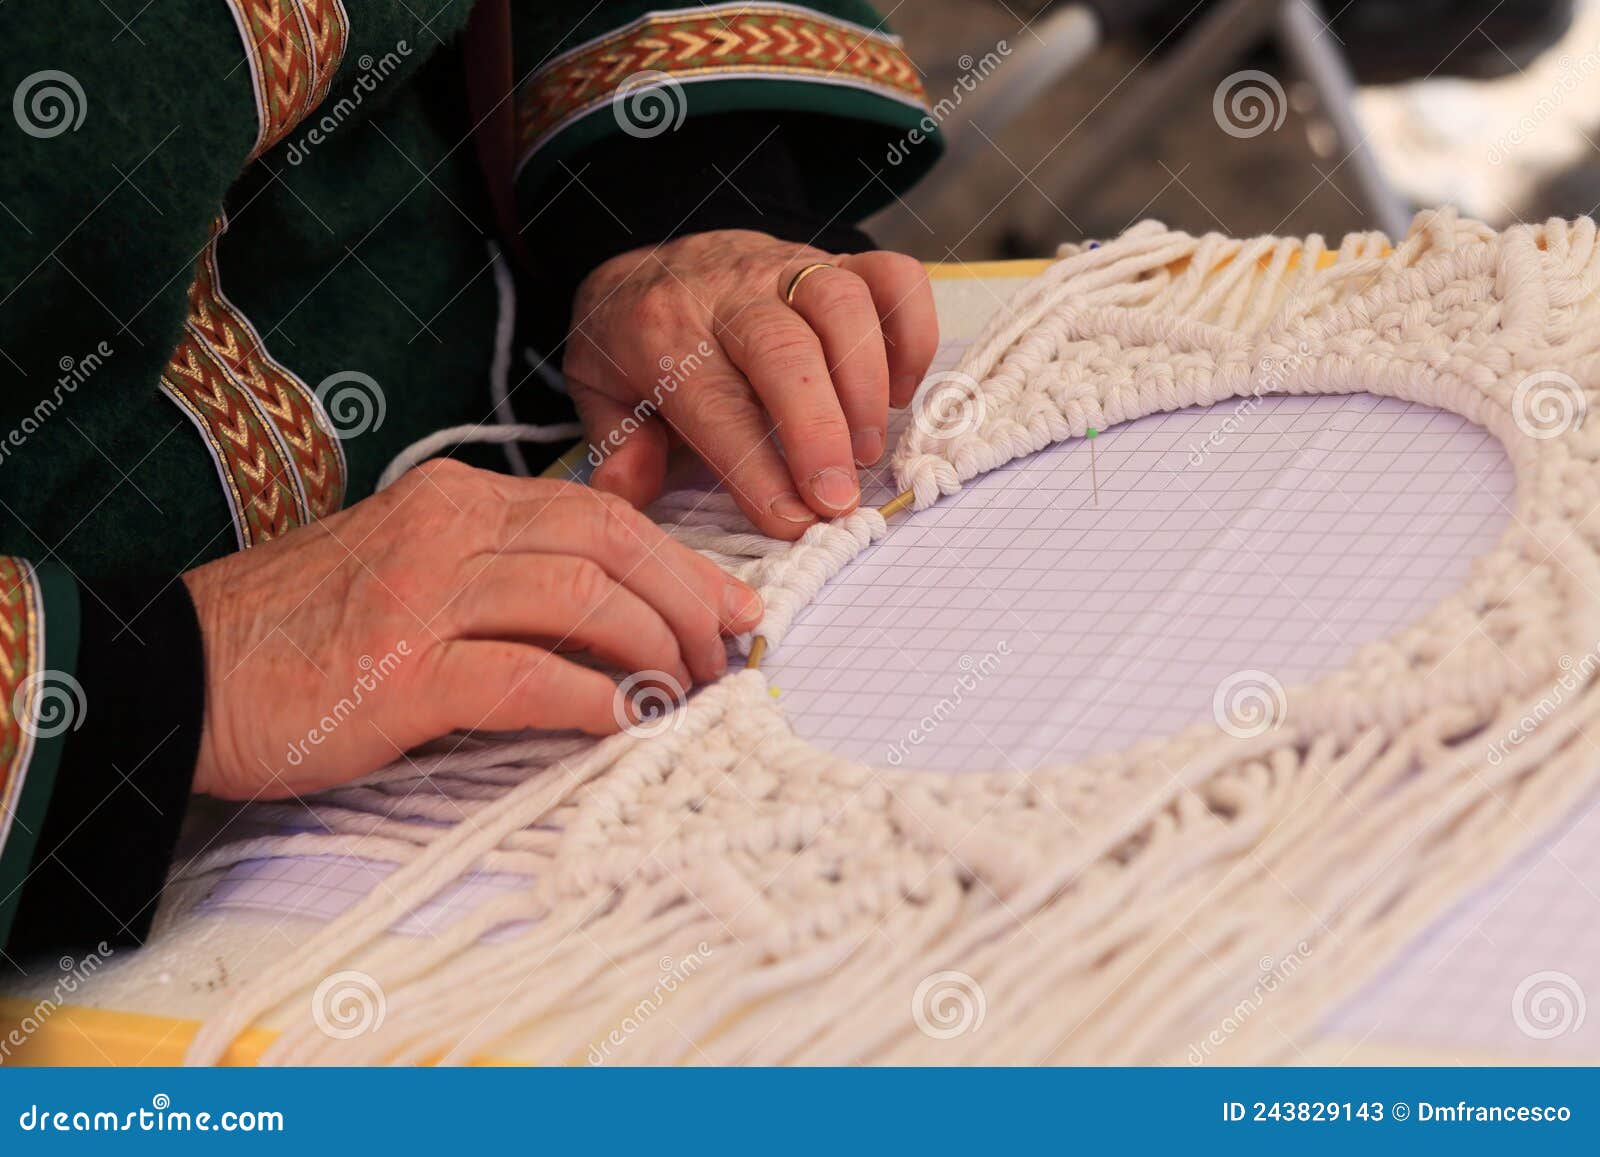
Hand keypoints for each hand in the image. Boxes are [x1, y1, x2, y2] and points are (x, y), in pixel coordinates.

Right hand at [181, 461, 760, 800]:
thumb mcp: (411, 574)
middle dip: (689, 601)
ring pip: (585, 600)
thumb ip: (503, 579)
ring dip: (656, 652)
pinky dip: (596, 702)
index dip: (682, 562)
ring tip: (686, 695)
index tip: (732, 607)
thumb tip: (616, 625)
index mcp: (454, 500)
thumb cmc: (304, 634)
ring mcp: (423, 595)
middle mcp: (446, 529)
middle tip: (726, 656)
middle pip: (610, 544)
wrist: (180, 672)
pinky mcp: (401, 670)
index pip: (600, 514)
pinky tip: (625, 724)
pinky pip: (531, 677)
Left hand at [565, 230, 938, 538]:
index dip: (756, 464)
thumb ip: (616, 444)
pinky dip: (911, 335)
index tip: (790, 520)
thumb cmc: (637, 345)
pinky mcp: (836, 260)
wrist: (649, 264)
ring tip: (866, 452)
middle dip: (818, 429)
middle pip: (784, 349)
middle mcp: (729, 292)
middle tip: (838, 498)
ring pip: (842, 303)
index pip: (715, 399)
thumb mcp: (597, 390)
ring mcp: (789, 267)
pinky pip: (892, 277)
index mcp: (662, 331)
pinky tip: (898, 394)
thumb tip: (630, 492)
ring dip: (865, 385)